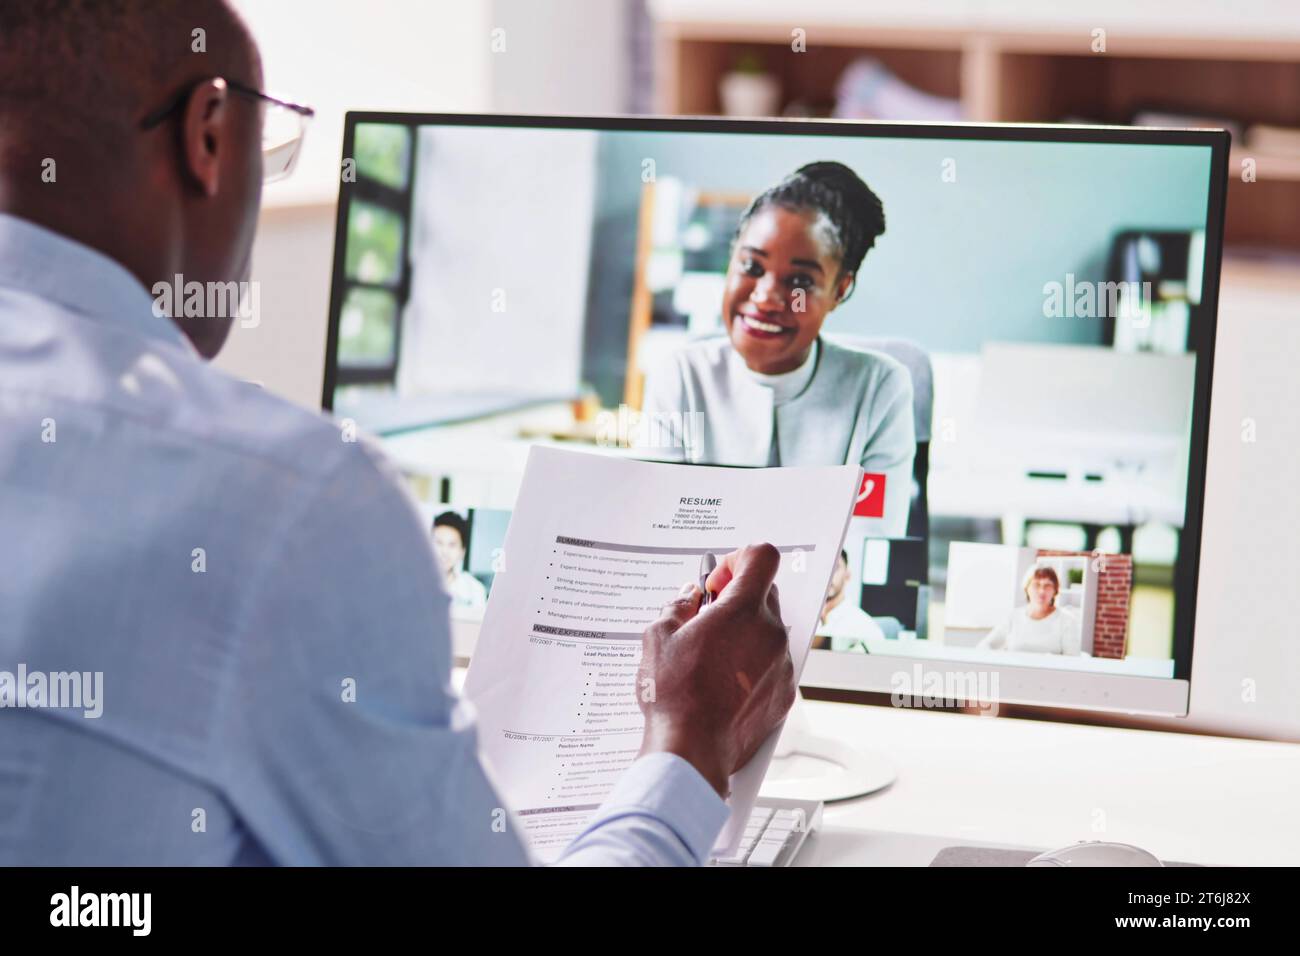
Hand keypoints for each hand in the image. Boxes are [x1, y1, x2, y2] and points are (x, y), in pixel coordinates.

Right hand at [635, 543, 796, 795]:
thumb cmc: (674, 695)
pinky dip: (752, 665)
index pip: (762, 557)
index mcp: (743, 611)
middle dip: (736, 599)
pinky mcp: (783, 695)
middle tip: (705, 619)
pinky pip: (772, 665)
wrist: (691, 750)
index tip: (717, 582)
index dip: (738, 560)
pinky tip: (722, 683)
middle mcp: (771, 634)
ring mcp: (781, 665)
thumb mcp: (658, 637)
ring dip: (743, 634)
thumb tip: (688, 598)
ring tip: (709, 657)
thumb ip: (678, 606)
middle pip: (765, 595)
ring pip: (768, 632)